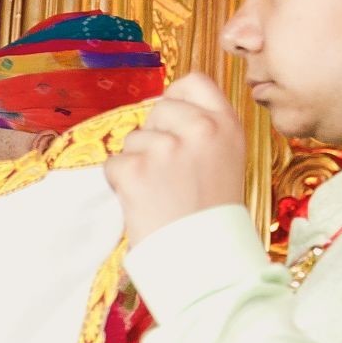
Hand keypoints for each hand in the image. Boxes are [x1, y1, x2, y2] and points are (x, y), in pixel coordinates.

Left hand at [104, 74, 247, 248]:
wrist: (204, 261)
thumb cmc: (212, 217)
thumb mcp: (227, 161)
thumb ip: (204, 131)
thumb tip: (164, 107)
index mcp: (228, 125)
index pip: (193, 81)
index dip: (175, 99)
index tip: (172, 123)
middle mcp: (201, 129)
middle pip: (157, 109)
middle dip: (153, 137)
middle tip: (169, 175)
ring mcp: (167, 148)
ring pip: (133, 139)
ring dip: (138, 164)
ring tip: (161, 194)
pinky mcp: (136, 170)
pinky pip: (114, 164)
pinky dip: (120, 185)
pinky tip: (145, 204)